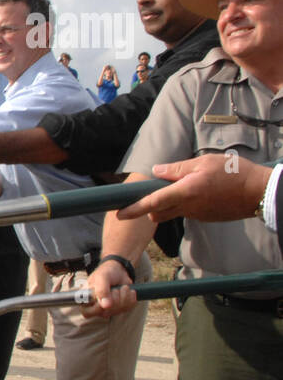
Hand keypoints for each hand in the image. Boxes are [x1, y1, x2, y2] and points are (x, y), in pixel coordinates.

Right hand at [82, 258, 135, 318]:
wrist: (119, 271)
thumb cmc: (106, 272)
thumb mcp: (102, 276)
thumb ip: (101, 290)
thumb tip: (105, 306)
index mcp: (86, 299)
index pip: (87, 312)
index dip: (97, 308)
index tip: (104, 297)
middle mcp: (96, 307)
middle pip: (106, 312)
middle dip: (114, 297)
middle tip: (114, 288)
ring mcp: (108, 309)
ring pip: (119, 309)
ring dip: (124, 295)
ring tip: (121, 287)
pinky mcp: (120, 309)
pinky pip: (128, 308)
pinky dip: (130, 297)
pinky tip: (126, 291)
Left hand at [116, 154, 270, 222]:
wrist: (259, 192)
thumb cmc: (234, 173)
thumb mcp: (204, 162)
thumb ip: (178, 168)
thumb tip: (156, 171)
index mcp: (185, 192)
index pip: (152, 202)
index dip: (134, 209)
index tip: (119, 213)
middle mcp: (188, 207)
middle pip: (158, 212)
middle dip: (150, 207)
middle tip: (152, 192)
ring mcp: (198, 215)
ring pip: (174, 212)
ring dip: (170, 203)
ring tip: (185, 185)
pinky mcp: (206, 217)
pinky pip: (189, 212)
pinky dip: (186, 204)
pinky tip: (201, 191)